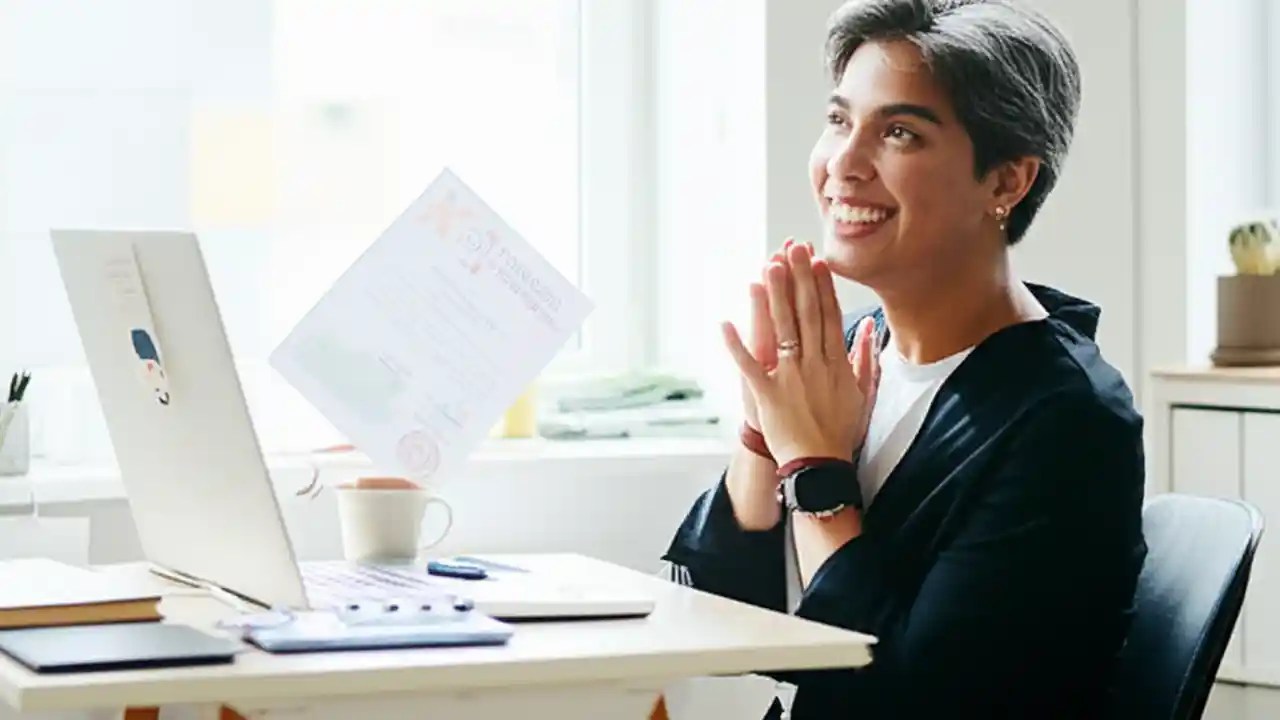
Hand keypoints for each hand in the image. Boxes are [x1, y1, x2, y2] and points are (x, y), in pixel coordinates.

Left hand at [723, 243, 879, 465]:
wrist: (820, 465)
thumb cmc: (840, 430)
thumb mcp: (863, 392)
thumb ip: (866, 357)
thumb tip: (873, 327)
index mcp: (836, 363)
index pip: (829, 316)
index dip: (823, 287)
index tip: (818, 261)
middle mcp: (814, 365)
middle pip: (806, 314)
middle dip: (799, 280)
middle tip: (793, 250)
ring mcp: (789, 378)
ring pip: (780, 330)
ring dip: (773, 298)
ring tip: (767, 268)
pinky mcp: (767, 395)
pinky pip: (748, 366)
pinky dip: (736, 345)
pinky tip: (725, 323)